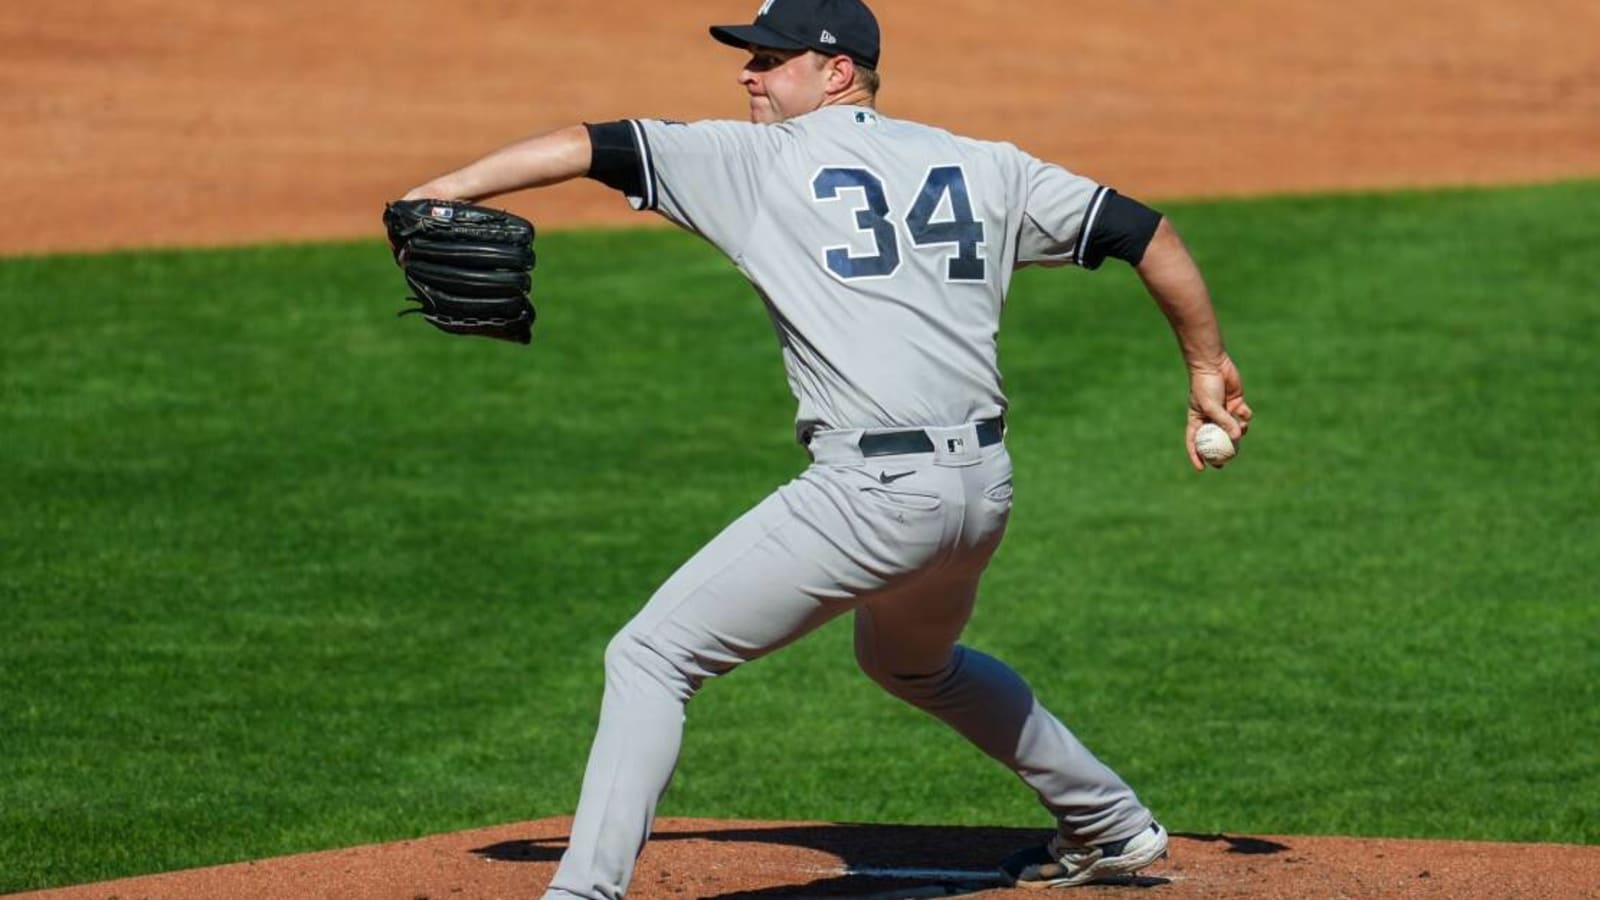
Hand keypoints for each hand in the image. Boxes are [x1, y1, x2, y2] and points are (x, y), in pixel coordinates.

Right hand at [1185, 353, 1251, 470]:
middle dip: (1221, 452)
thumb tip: (1237, 438)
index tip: (1201, 468)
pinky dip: (1245, 416)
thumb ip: (1223, 421)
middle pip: (1216, 439)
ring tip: (1240, 428)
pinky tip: (1243, 409)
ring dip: (1238, 431)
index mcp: (1197, 419)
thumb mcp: (1211, 405)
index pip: (1194, 442)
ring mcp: (1224, 411)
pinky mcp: (1236, 403)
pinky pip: (1243, 416)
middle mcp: (1211, 418)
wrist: (1214, 365)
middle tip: (1226, 462)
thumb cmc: (1205, 385)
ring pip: (1233, 429)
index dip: (1196, 456)